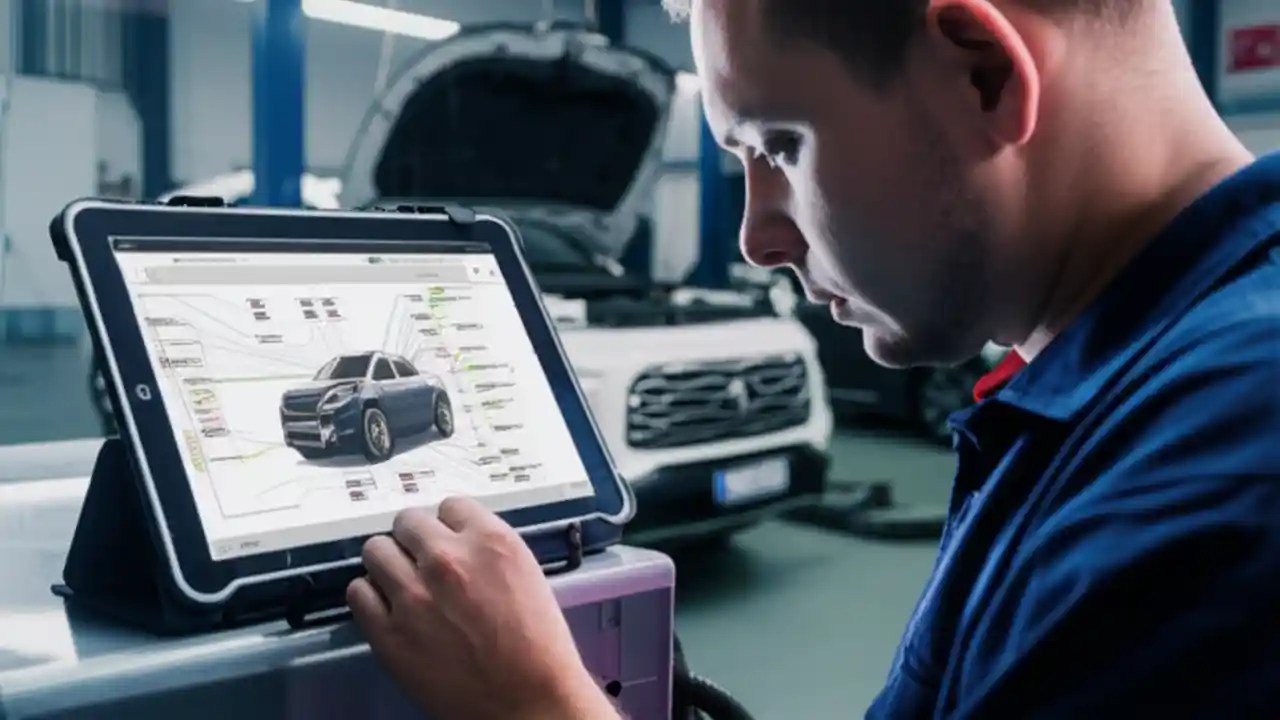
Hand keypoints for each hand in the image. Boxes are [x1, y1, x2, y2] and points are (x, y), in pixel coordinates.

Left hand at [347, 496, 616, 719]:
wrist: (529, 702)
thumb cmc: (539, 645)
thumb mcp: (525, 575)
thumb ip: (487, 550)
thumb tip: (455, 539)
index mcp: (490, 542)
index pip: (450, 505)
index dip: (449, 525)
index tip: (449, 541)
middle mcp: (448, 560)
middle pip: (407, 521)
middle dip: (415, 540)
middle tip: (423, 562)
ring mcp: (413, 596)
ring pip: (376, 550)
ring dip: (389, 563)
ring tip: (402, 584)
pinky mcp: (389, 633)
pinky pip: (358, 592)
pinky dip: (371, 596)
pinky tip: (388, 608)